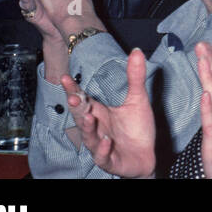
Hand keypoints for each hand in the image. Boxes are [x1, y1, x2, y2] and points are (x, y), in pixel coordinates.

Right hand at [63, 48, 155, 177]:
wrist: (146, 156)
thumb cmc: (137, 128)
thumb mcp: (138, 99)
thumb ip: (134, 77)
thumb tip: (136, 51)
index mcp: (100, 112)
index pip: (83, 99)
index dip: (73, 89)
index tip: (65, 77)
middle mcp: (97, 128)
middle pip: (81, 116)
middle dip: (77, 107)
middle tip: (73, 97)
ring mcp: (101, 145)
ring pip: (89, 137)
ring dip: (87, 128)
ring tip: (89, 117)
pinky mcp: (110, 161)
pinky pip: (103, 156)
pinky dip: (103, 149)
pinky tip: (107, 140)